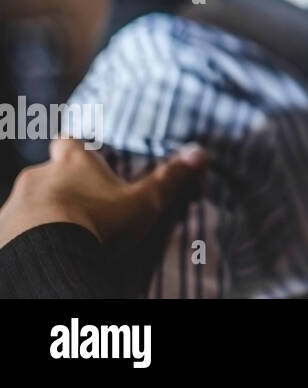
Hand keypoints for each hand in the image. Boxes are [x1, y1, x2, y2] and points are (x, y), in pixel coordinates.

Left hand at [0, 138, 205, 248]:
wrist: (45, 254)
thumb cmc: (97, 221)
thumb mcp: (143, 202)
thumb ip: (170, 179)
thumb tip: (200, 153)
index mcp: (73, 162)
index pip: (69, 141)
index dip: (76, 148)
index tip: (84, 157)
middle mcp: (39, 176)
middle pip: (47, 172)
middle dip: (61, 186)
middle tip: (81, 205)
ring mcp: (15, 203)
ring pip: (28, 202)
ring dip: (41, 213)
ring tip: (62, 234)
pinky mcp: (1, 230)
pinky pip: (13, 229)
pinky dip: (26, 236)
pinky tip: (44, 249)